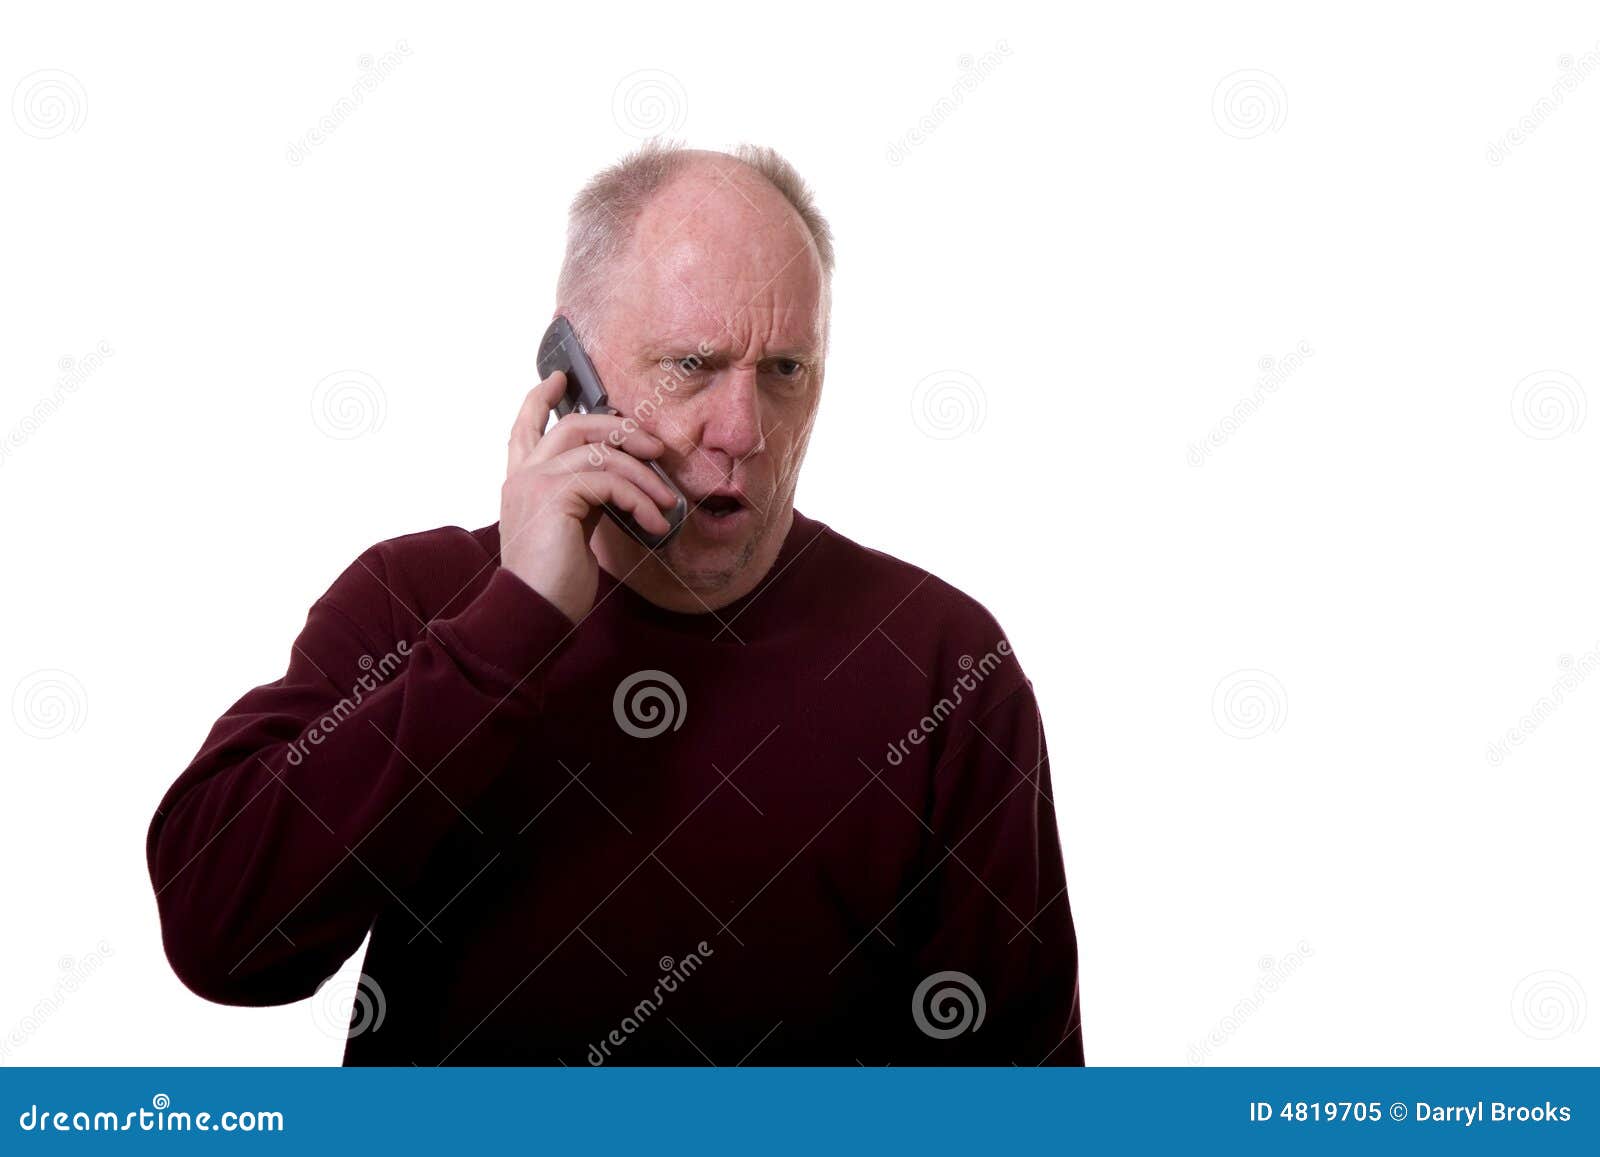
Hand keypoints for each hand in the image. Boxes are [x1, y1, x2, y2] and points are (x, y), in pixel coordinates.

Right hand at [499, 371, 678, 622]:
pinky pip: (609, 480)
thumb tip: (620, 479)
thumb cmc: (554, 581)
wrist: (534, 612)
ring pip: (602, 453)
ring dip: (645, 477)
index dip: (541, 399)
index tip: (561, 379)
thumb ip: (582, 497)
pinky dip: (640, 499)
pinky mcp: (554, 495)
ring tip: (668, 503)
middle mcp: (523, 475)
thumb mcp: (570, 528)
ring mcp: (535, 482)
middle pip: (575, 426)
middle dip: (623, 429)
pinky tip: (654, 522)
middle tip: (656, 446)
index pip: (526, 428)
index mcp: (522, 481)